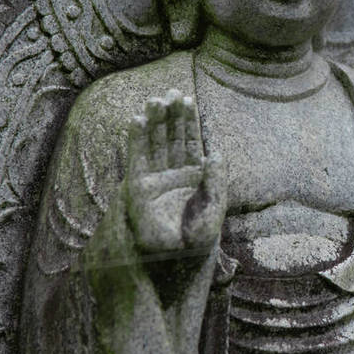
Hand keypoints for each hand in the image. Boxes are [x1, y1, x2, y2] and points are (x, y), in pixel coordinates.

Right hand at [125, 89, 226, 255]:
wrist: (175, 263)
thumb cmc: (197, 240)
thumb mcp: (214, 211)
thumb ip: (216, 182)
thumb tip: (215, 153)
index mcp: (193, 177)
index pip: (189, 141)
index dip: (188, 120)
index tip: (187, 98)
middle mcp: (173, 175)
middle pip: (170, 138)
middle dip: (171, 115)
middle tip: (170, 91)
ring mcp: (154, 180)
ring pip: (153, 144)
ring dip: (153, 122)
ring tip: (154, 100)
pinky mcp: (138, 189)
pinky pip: (137, 159)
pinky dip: (136, 140)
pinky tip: (137, 121)